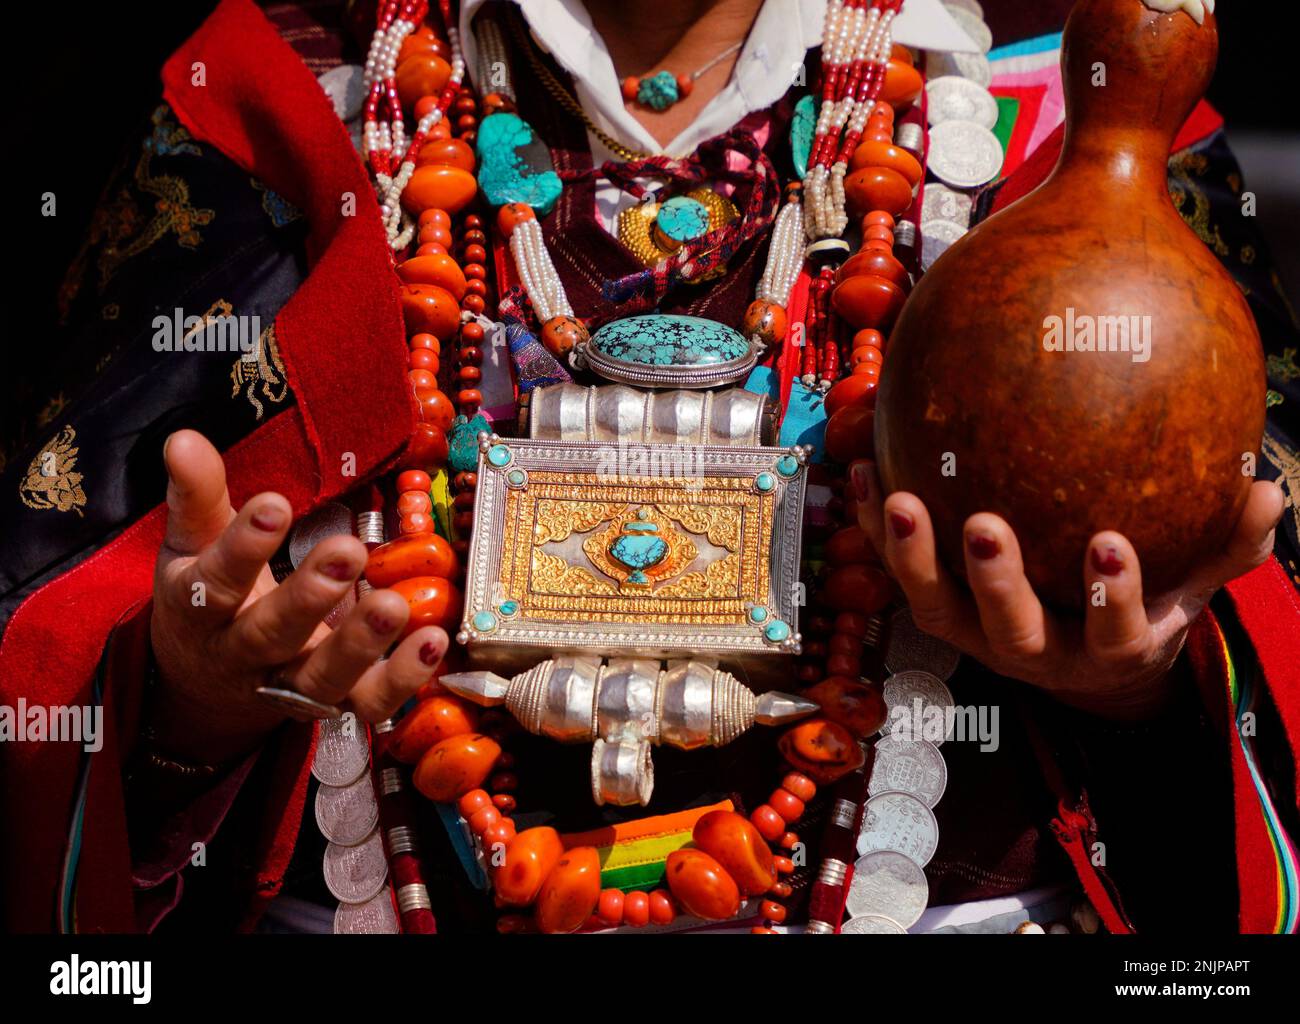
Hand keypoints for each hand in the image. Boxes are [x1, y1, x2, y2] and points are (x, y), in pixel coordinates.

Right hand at [150, 430, 447, 763]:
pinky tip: (432, 641)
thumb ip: (198, 495)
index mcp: (198, 610)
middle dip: (309, 597)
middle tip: (346, 553)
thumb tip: (185, 438)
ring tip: (394, 605)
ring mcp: (288, 686)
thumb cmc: (206, 596)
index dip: (243, 546)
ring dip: (359, 644)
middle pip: (272, 634)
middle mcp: (241, 655)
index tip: (274, 504)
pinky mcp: (332, 704)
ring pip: (322, 678)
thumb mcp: (191, 545)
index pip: (215, 581)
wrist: (205, 683)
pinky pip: (367, 703)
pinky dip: (401, 679)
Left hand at [851, 462, 1283, 718]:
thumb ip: (1228, 545)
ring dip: (914, 559)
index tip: (1110, 545)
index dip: (1111, 598)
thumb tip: (1271, 489)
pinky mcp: (939, 614)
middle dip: (997, 582)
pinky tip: (864, 468)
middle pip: (1010, 631)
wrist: (1086, 662)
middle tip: (985, 524)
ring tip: (898, 498)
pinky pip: (898, 576)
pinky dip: (876, 528)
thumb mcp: (1193, 583)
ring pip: (938, 611)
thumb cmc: (1144, 609)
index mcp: (1106, 648)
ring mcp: (979, 638)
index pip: (1114, 634)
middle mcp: (1036, 653)